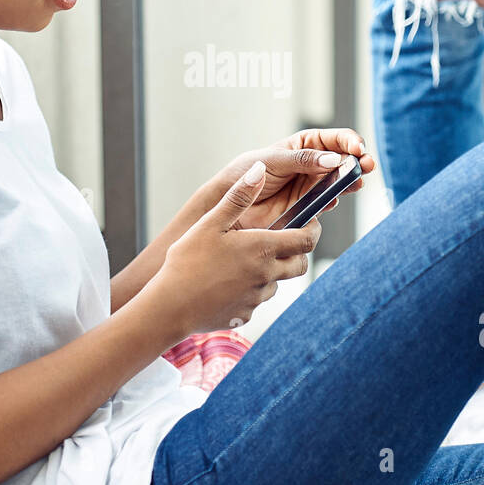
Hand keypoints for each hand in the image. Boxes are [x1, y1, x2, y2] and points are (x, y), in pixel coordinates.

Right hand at [145, 164, 323, 336]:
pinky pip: (257, 300)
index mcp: (262, 248)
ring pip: (276, 282)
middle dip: (297, 252)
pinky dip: (250, 290)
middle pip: (299, 264)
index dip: (313, 230)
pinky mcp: (246, 314)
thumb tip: (259, 169)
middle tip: (280, 241)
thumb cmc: (187, 261)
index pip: (307, 240)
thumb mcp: (211, 222)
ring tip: (243, 261)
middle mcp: (266, 275)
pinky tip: (226, 283)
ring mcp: (257, 298)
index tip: (308, 223)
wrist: (170, 307)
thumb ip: (238, 196)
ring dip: (270, 271)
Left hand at [208, 127, 376, 230]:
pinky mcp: (308, 207)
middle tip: (367, 165)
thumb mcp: (274, 160)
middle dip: (358, 161)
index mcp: (304, 145)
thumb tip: (334, 159)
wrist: (230, 203)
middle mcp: (312, 164)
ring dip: (351, 181)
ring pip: (339, 182)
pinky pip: (327, 202)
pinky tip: (332, 199)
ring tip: (356, 182)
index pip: (334, 139)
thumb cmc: (247, 173)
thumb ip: (303, 160)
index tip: (358, 148)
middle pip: (344, 160)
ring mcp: (312, 186)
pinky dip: (333, 200)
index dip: (350, 141)